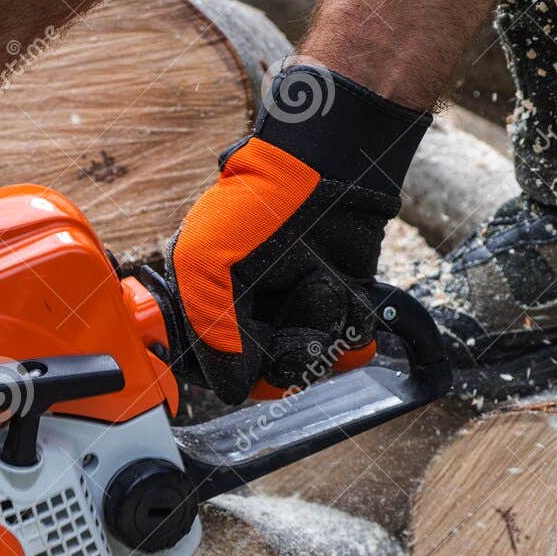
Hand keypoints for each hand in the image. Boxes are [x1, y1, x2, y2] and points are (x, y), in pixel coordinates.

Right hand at [167, 63, 431, 404]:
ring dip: (321, 332)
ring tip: (320, 285)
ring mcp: (295, 312)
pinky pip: (349, 342)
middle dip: (287, 358)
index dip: (234, 372)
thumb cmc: (254, 204)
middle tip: (298, 331)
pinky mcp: (339, 304)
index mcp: (210, 310)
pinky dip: (352, 324)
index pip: (217, 373)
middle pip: (268, 377)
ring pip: (311, 363)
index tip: (251, 358)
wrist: (328, 165)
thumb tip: (230, 390)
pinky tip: (346, 292)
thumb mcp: (204, 263)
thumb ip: (208, 330)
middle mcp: (252, 318)